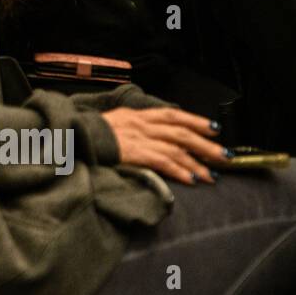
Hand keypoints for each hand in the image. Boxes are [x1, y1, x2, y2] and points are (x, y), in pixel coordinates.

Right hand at [100, 106, 229, 184]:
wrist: (71, 137)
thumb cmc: (89, 134)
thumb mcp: (113, 122)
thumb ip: (134, 125)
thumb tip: (153, 133)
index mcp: (136, 115)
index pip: (173, 115)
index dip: (196, 121)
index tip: (214, 128)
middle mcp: (141, 124)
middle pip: (181, 133)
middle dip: (206, 145)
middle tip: (224, 155)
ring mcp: (139, 138)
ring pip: (177, 149)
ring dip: (198, 163)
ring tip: (213, 175)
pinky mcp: (135, 153)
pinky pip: (164, 162)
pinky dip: (181, 171)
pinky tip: (193, 179)